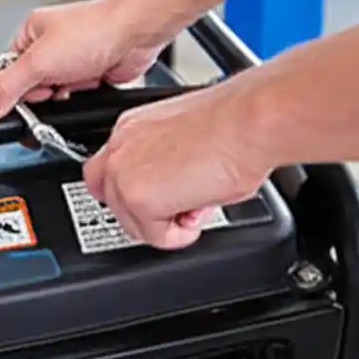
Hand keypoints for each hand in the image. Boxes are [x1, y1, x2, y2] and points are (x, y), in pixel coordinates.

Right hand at [0, 0, 167, 119]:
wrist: (135, 33)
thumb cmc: (94, 30)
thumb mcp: (39, 61)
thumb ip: (8, 86)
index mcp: (30, 34)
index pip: (6, 72)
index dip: (13, 90)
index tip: (22, 98)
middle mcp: (50, 47)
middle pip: (31, 88)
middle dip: (44, 94)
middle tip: (53, 88)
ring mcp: (71, 63)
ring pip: (55, 97)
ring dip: (66, 96)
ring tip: (77, 81)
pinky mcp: (90, 77)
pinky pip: (77, 99)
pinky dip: (83, 98)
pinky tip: (90, 86)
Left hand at [83, 81, 267, 249]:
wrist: (248, 122)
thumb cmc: (233, 124)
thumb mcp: (185, 144)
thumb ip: (164, 168)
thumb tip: (174, 194)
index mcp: (132, 128)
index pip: (109, 172)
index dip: (136, 193)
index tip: (158, 199)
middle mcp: (120, 148)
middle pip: (114, 202)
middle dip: (150, 212)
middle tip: (184, 205)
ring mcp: (123, 175)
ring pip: (134, 224)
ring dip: (167, 224)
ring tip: (198, 202)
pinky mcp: (138, 200)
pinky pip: (155, 237)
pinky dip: (180, 235)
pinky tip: (200, 209)